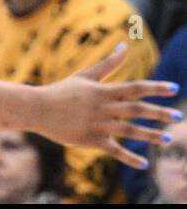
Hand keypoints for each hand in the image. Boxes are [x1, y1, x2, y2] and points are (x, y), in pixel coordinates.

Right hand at [33, 44, 181, 167]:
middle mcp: (103, 108)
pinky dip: (129, 157)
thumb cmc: (62, 90)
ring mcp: (97, 125)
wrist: (36, 108)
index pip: (134, 88)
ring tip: (168, 139)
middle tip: (178, 116)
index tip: (174, 89)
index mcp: (102, 91)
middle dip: (159, 113)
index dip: (155, 88)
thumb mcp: (85, 76)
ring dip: (150, 135)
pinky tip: (144, 163)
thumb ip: (108, 64)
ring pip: (129, 131)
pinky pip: (114, 150)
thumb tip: (125, 46)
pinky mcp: (90, 140)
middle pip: (136, 110)